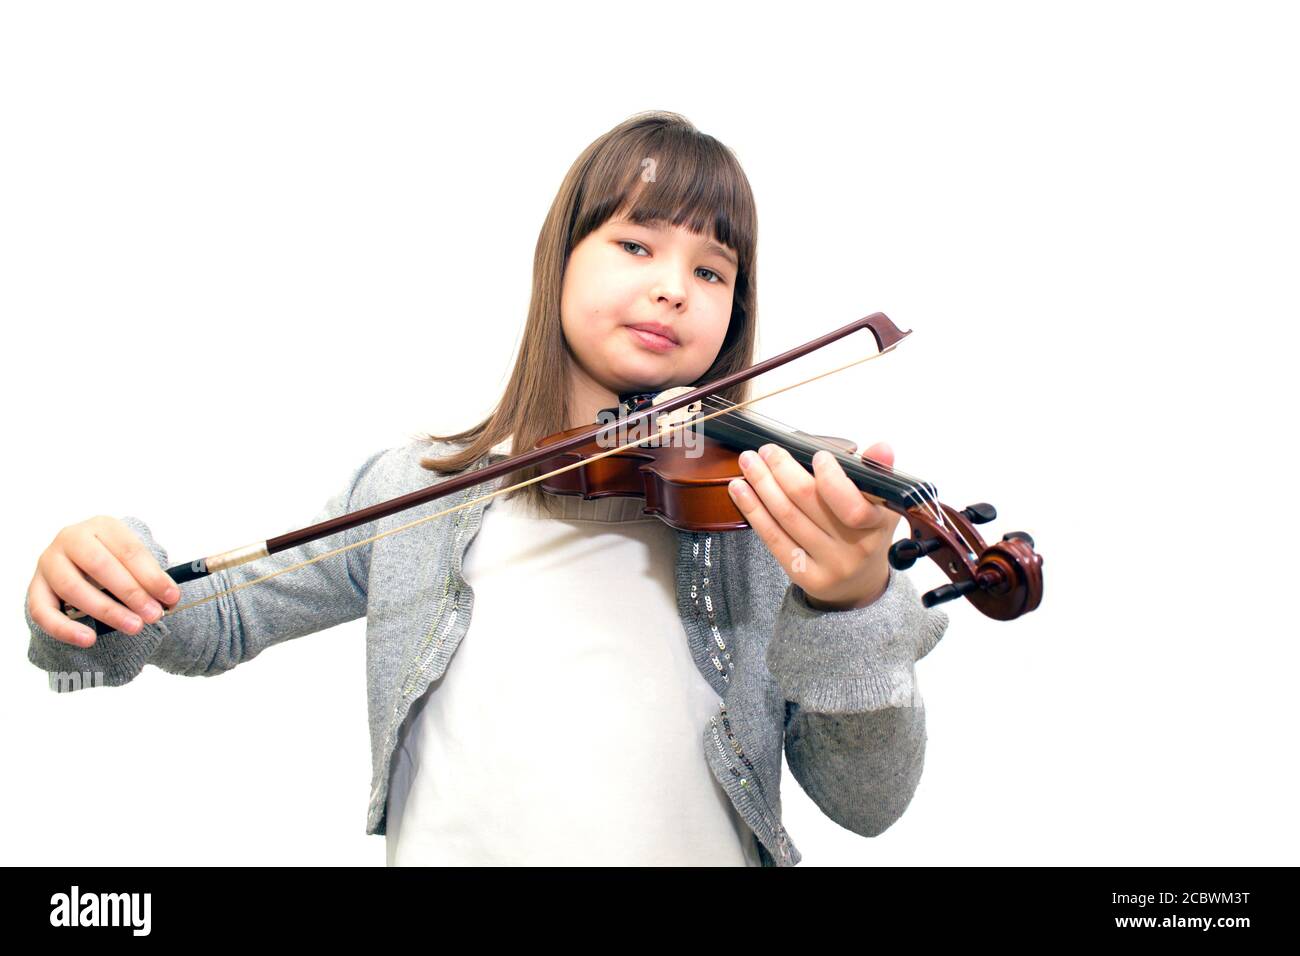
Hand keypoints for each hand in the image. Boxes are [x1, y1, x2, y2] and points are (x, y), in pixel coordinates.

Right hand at [28, 516, 179, 646]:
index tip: (171, 597)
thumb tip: (169, 599)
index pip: (128, 550)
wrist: (81, 563)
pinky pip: (43, 611)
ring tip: (133, 627)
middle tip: (153, 615)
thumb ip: (150, 577)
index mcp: (102, 525)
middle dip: (130, 592)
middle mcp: (71, 538)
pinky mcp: (36, 587)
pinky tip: (89, 639)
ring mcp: (49, 562)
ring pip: (72, 588)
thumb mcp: (134, 561)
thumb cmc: (117, 562)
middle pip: (99, 565)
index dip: (152, 575)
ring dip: (105, 610)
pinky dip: (65, 628)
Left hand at [727, 442, 902, 610]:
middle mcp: (855, 548)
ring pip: (786, 517)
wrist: (859, 583)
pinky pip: (773, 538)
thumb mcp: (881, 502)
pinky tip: (739, 490)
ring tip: (748, 462)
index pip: (853, 506)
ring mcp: (829, 566)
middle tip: (768, 450)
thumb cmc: (866, 532)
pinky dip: (753, 509)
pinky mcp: (805, 577)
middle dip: (782, 469)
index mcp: (877, 525)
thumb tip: (882, 446)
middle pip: (808, 503)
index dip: (831, 479)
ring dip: (762, 484)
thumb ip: (877, 472)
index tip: (817, 455)